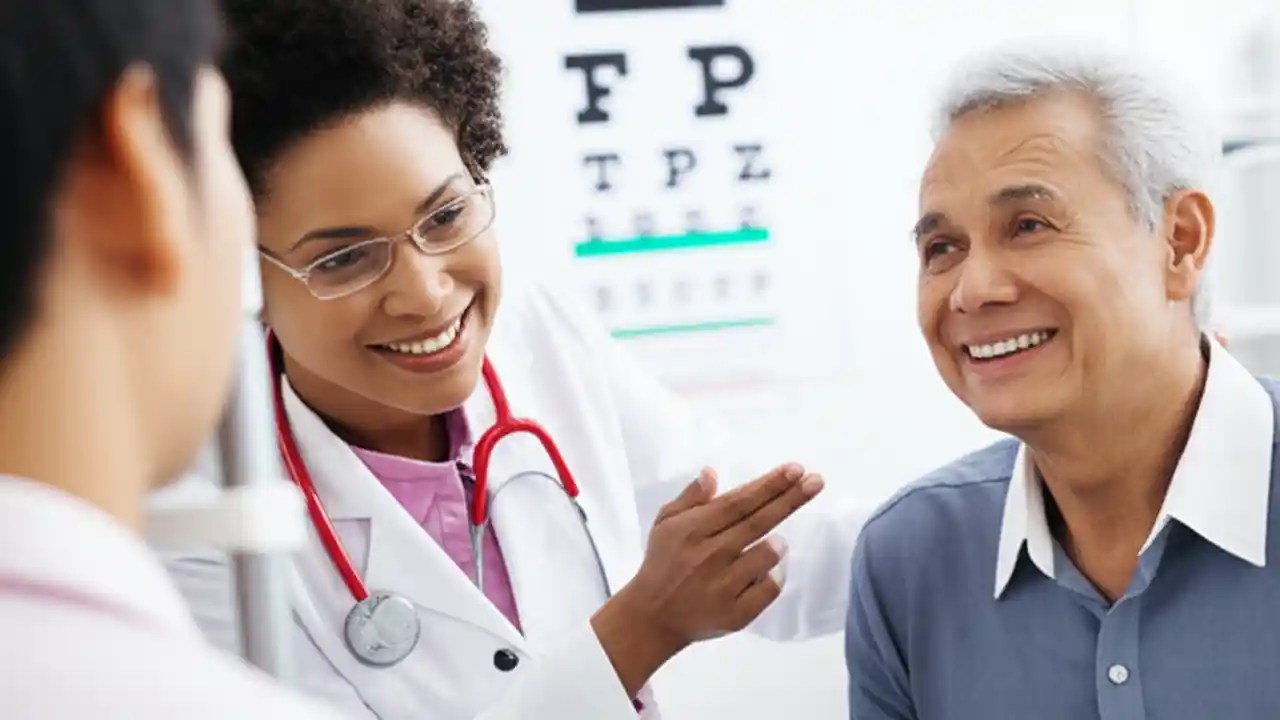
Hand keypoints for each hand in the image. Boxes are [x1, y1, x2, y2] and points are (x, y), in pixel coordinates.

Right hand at [591, 463, 824, 695]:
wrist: (653, 617)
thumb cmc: (663, 562)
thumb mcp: (666, 523)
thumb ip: (691, 498)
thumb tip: (712, 472)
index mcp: (694, 530)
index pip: (739, 502)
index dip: (769, 485)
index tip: (795, 469)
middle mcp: (711, 555)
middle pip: (759, 521)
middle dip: (790, 498)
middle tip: (816, 481)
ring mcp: (725, 586)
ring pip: (769, 555)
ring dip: (777, 544)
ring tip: (774, 542)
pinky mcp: (737, 613)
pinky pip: (771, 587)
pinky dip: (773, 576)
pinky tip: (764, 571)